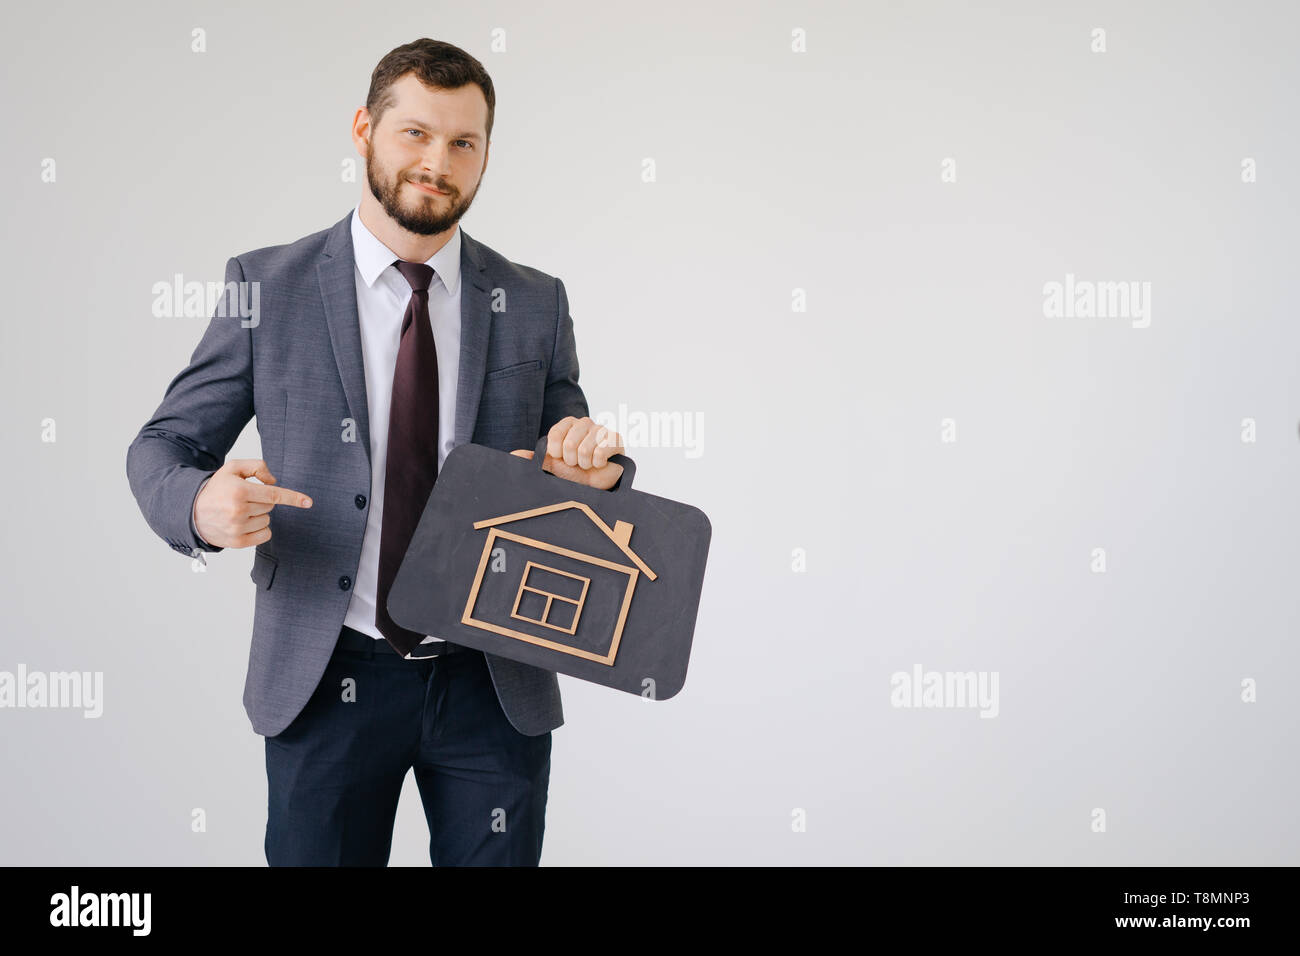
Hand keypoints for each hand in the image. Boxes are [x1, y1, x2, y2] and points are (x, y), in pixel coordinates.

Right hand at [193, 459, 311, 547]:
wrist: (192, 511)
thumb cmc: (217, 488)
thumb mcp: (233, 468)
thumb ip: (256, 466)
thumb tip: (274, 482)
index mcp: (239, 491)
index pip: (274, 495)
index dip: (293, 498)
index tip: (308, 502)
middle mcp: (238, 511)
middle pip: (270, 506)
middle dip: (262, 501)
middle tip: (243, 499)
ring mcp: (238, 528)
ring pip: (267, 520)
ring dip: (259, 515)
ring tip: (239, 511)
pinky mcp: (238, 542)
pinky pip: (265, 535)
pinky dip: (260, 529)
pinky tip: (244, 524)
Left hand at [511, 416, 624, 489]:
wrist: (595, 485)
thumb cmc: (573, 473)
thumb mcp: (549, 466)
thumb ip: (532, 460)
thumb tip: (514, 455)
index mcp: (567, 424)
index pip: (555, 434)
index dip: (556, 452)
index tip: (559, 458)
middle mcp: (584, 423)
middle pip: (570, 442)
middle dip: (571, 460)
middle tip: (576, 464)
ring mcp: (601, 430)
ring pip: (585, 449)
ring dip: (585, 463)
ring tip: (588, 465)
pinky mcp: (616, 439)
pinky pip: (601, 451)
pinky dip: (598, 463)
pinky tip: (600, 463)